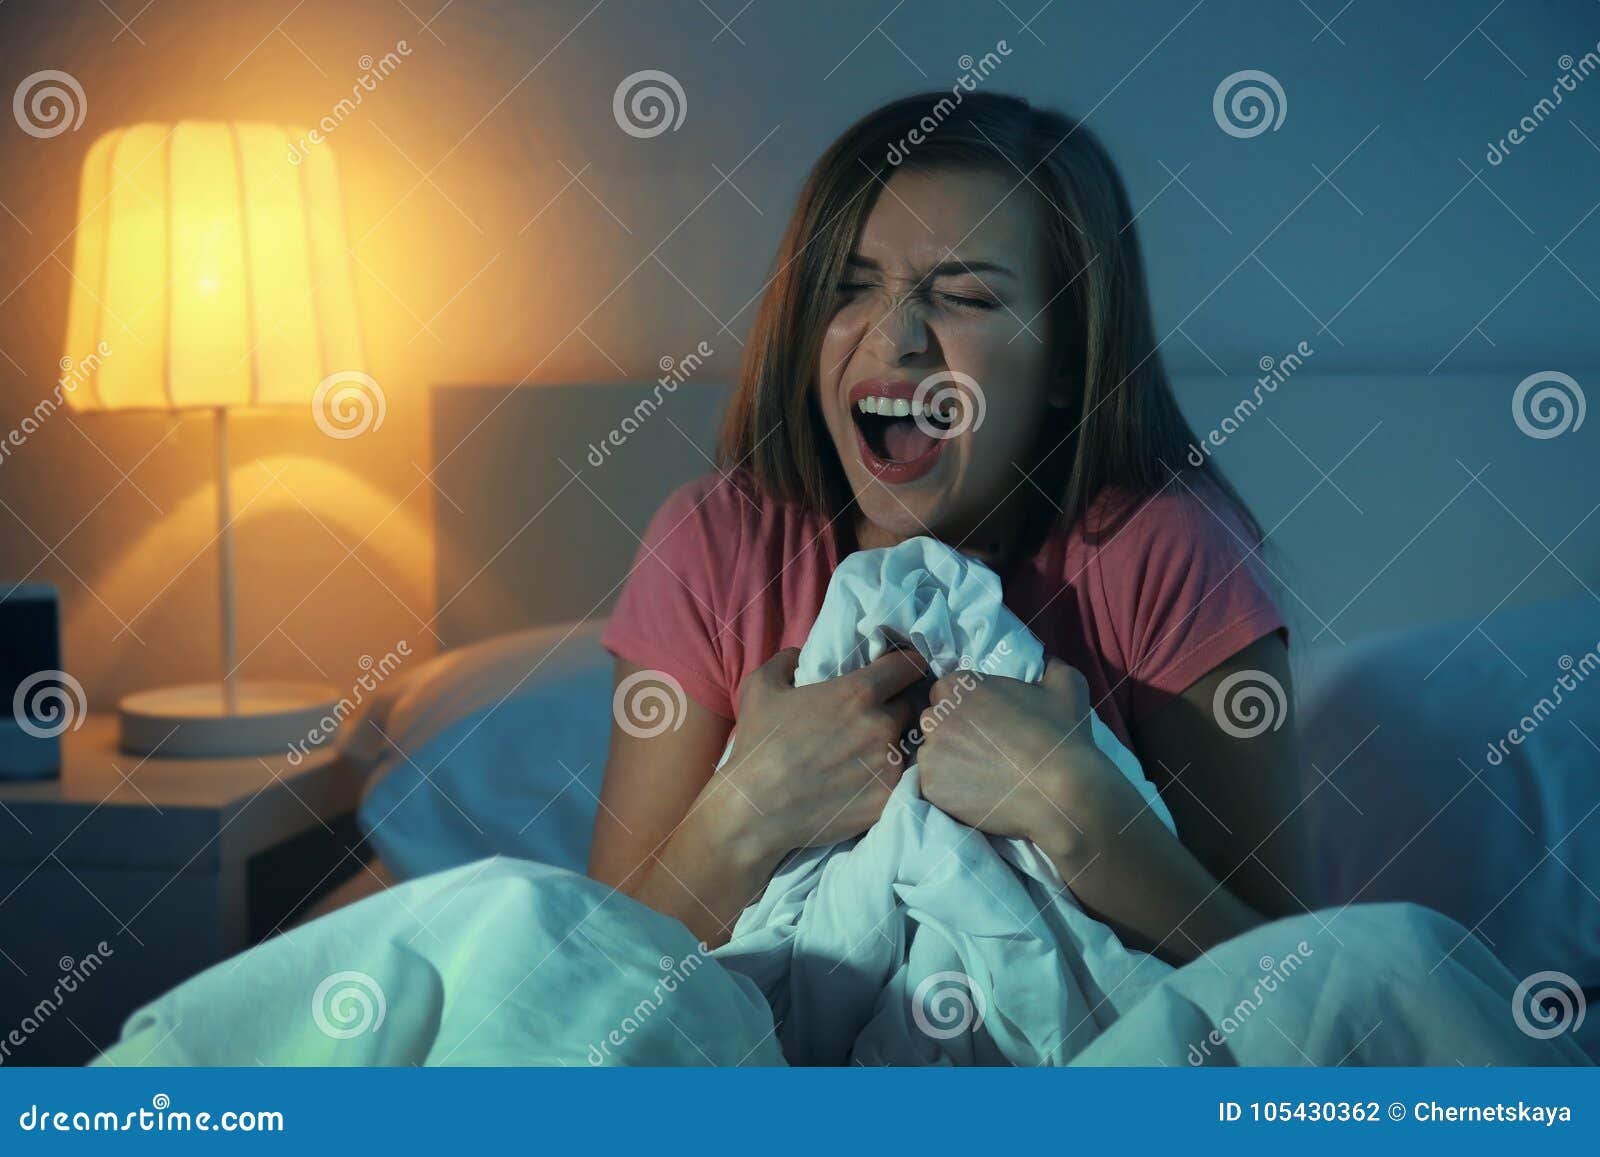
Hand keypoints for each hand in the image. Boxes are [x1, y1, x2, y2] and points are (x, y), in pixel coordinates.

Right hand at [712, 646, 928, 866]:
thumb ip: (786, 661)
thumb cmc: (758, 745)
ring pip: (907, 746)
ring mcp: (889, 765)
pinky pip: (902, 781)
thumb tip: (799, 656)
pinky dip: (889, 777)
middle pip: (910, 706)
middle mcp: (883, 725)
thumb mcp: (760, 687)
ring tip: (867, 755)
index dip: (907, 663)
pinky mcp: (888, 798)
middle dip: (897, 707)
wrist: (756, 810)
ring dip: (893, 745)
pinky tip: (867, 782)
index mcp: (859, 693)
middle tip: (874, 718)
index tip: (901, 670)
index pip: (909, 665)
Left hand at [916, 657, 1131, 860]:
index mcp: (957, 684)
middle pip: (936, 720)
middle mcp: (935, 715)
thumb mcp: (1067, 684)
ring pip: (933, 753)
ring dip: (951, 760)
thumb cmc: (1062, 736)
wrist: (1061, 795)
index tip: (988, 722)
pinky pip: (934, 784)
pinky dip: (951, 789)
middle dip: (954, 730)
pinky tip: (978, 792)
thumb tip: (1046, 661)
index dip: (968, 707)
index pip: (948, 691)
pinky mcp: (930, 788)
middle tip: (986, 748)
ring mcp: (930, 753)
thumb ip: (1048, 665)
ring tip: (984, 774)